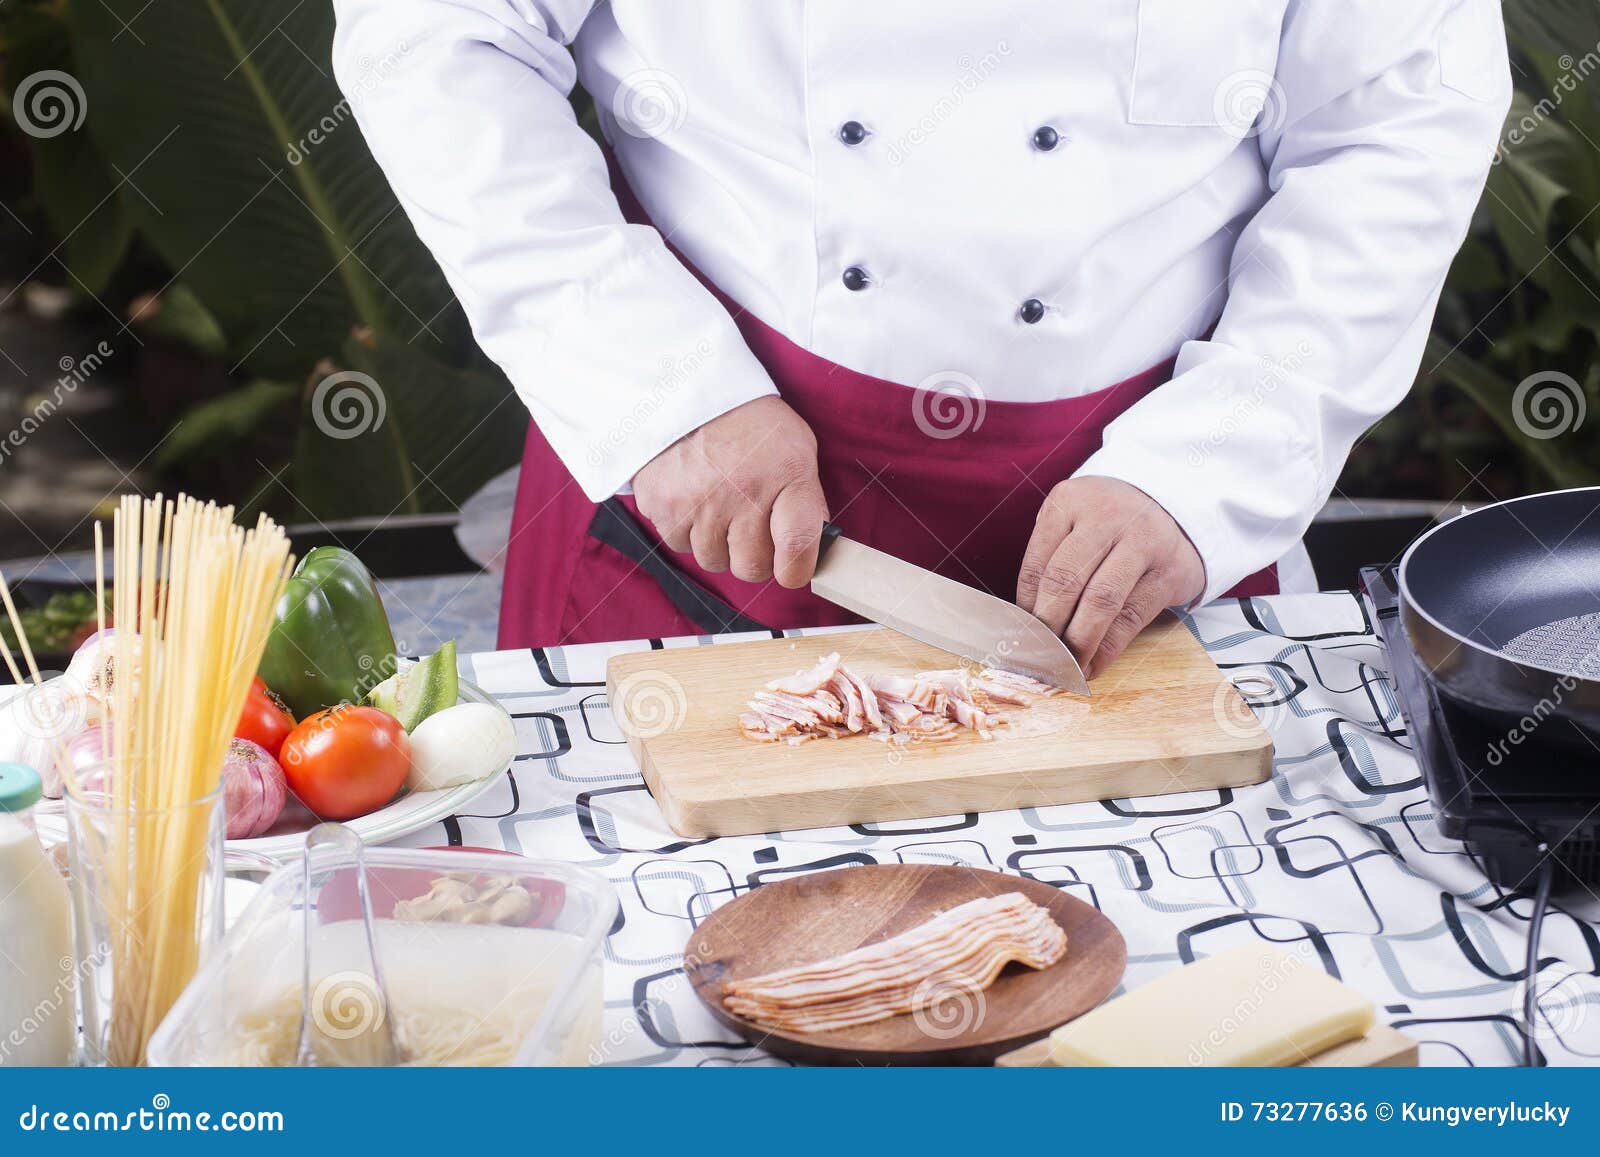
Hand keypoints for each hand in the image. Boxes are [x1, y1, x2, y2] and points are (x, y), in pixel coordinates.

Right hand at [633, 396, 827, 588]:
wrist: (687, 390)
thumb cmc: (750, 423)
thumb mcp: (796, 446)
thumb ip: (807, 497)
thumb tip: (812, 544)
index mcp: (785, 476)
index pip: (796, 549)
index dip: (797, 571)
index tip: (792, 569)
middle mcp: (742, 493)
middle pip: (751, 567)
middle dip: (754, 557)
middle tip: (750, 529)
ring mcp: (699, 502)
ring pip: (714, 560)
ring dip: (719, 544)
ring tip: (719, 506)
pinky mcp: (662, 506)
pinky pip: (679, 544)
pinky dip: (687, 530)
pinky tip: (693, 498)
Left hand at [1016, 476, 1204, 677]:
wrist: (1176, 510)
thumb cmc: (1110, 526)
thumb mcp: (1075, 523)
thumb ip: (1051, 560)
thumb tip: (1025, 622)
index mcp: (1070, 501)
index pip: (1038, 564)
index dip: (1025, 609)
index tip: (1019, 638)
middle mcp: (1107, 516)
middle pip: (1065, 581)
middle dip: (1047, 628)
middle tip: (1038, 658)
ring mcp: (1142, 541)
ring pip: (1101, 601)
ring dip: (1077, 643)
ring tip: (1064, 668)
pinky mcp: (1169, 572)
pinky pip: (1131, 617)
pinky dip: (1108, 648)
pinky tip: (1093, 666)